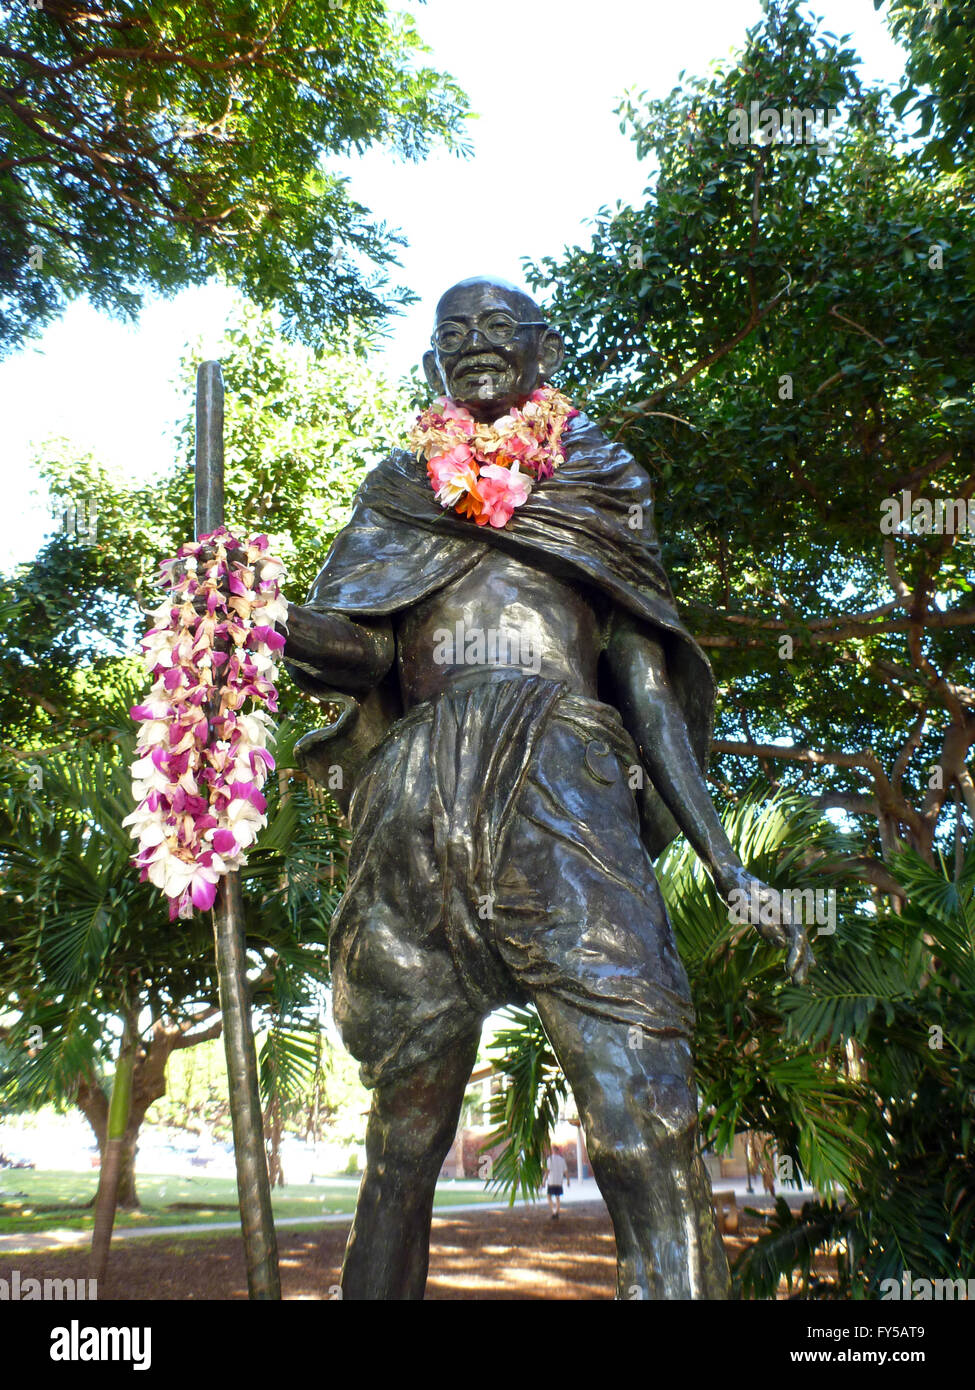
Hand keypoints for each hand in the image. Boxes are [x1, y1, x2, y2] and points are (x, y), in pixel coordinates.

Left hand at [713, 864, 814, 983]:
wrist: (728, 871)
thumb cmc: (733, 886)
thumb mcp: (743, 904)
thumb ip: (761, 921)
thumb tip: (781, 943)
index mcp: (781, 906)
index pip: (796, 934)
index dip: (796, 953)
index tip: (789, 971)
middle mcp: (785, 909)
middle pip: (800, 939)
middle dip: (800, 961)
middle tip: (798, 983)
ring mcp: (781, 912)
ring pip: (797, 938)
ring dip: (800, 959)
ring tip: (799, 981)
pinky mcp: (774, 916)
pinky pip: (790, 935)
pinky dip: (796, 950)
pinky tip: (798, 963)